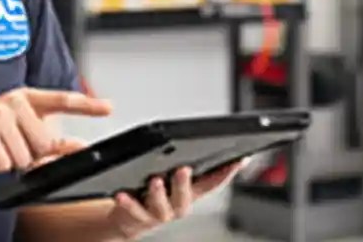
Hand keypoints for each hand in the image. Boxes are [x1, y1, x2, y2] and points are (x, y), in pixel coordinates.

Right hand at [0, 88, 112, 173]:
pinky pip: (5, 163)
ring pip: (24, 157)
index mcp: (26, 98)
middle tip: (7, 145)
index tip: (108, 107)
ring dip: (9, 161)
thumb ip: (51, 142)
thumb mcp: (19, 135)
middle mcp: (13, 101)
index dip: (87, 105)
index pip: (61, 100)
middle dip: (27, 154)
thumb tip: (80, 148)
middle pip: (43, 144)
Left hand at [106, 160, 243, 240]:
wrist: (129, 221)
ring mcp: (159, 213)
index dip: (228, 171)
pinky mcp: (138, 218)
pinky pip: (134, 211)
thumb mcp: (173, 179)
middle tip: (183, 169)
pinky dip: (129, 203)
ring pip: (161, 207)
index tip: (240, 158)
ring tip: (155, 181)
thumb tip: (199, 140)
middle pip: (185, 196)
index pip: (213, 181)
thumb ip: (188, 164)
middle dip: (184, 183)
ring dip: (158, 194)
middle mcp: (177, 205)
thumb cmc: (153, 193)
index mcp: (189, 192)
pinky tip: (122, 194)